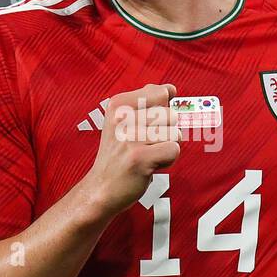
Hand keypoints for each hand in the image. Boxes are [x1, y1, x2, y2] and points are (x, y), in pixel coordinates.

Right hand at [83, 82, 181, 214]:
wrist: (101, 188)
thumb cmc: (118, 154)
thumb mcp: (123, 121)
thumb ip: (146, 101)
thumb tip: (171, 88)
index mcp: (118, 104)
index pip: (161, 93)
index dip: (162, 111)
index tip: (145, 125)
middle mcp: (122, 118)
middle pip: (171, 114)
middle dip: (166, 132)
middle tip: (145, 145)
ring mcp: (130, 138)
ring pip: (175, 133)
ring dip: (167, 147)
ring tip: (147, 154)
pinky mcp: (140, 158)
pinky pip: (174, 150)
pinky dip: (168, 160)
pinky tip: (150, 165)